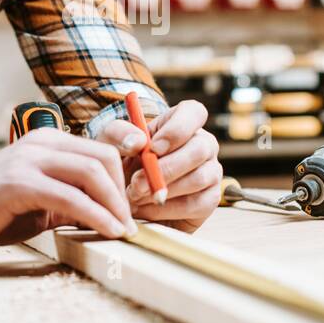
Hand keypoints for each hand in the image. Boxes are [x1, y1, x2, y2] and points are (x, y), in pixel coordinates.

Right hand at [0, 128, 135, 249]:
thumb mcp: (41, 202)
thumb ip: (74, 200)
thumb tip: (116, 214)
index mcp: (48, 141)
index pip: (105, 147)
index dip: (130, 173)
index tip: (144, 202)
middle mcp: (41, 142)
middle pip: (105, 157)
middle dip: (127, 192)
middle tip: (135, 223)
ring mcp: (28, 159)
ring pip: (92, 172)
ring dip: (116, 205)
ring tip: (125, 231)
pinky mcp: (18, 183)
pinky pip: (70, 197)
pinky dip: (96, 215)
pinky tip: (108, 232)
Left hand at [95, 99, 221, 233]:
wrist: (126, 198)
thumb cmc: (124, 163)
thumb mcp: (113, 144)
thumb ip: (118, 134)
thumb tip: (138, 141)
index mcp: (182, 122)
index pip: (194, 112)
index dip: (177, 129)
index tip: (153, 147)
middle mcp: (203, 144)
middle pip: (200, 149)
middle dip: (167, 168)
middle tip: (137, 183)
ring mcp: (211, 171)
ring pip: (198, 178)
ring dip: (163, 190)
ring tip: (135, 197)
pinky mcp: (210, 199)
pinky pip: (197, 204)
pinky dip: (167, 210)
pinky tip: (146, 209)